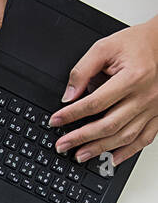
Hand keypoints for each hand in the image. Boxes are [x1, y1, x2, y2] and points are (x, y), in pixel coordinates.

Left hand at [49, 19, 157, 165]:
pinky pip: (145, 138)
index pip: (96, 102)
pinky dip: (128, 151)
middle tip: (62, 145)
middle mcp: (145, 95)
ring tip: (80, 155)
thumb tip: (67, 96)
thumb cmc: (138, 44)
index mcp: (133, 77)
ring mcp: (153, 107)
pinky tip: (113, 158)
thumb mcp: (106, 48)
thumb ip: (83, 70)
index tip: (55, 120)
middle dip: (81, 138)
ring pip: (125, 136)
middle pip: (109, 125)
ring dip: (100, 149)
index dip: (72, 114)